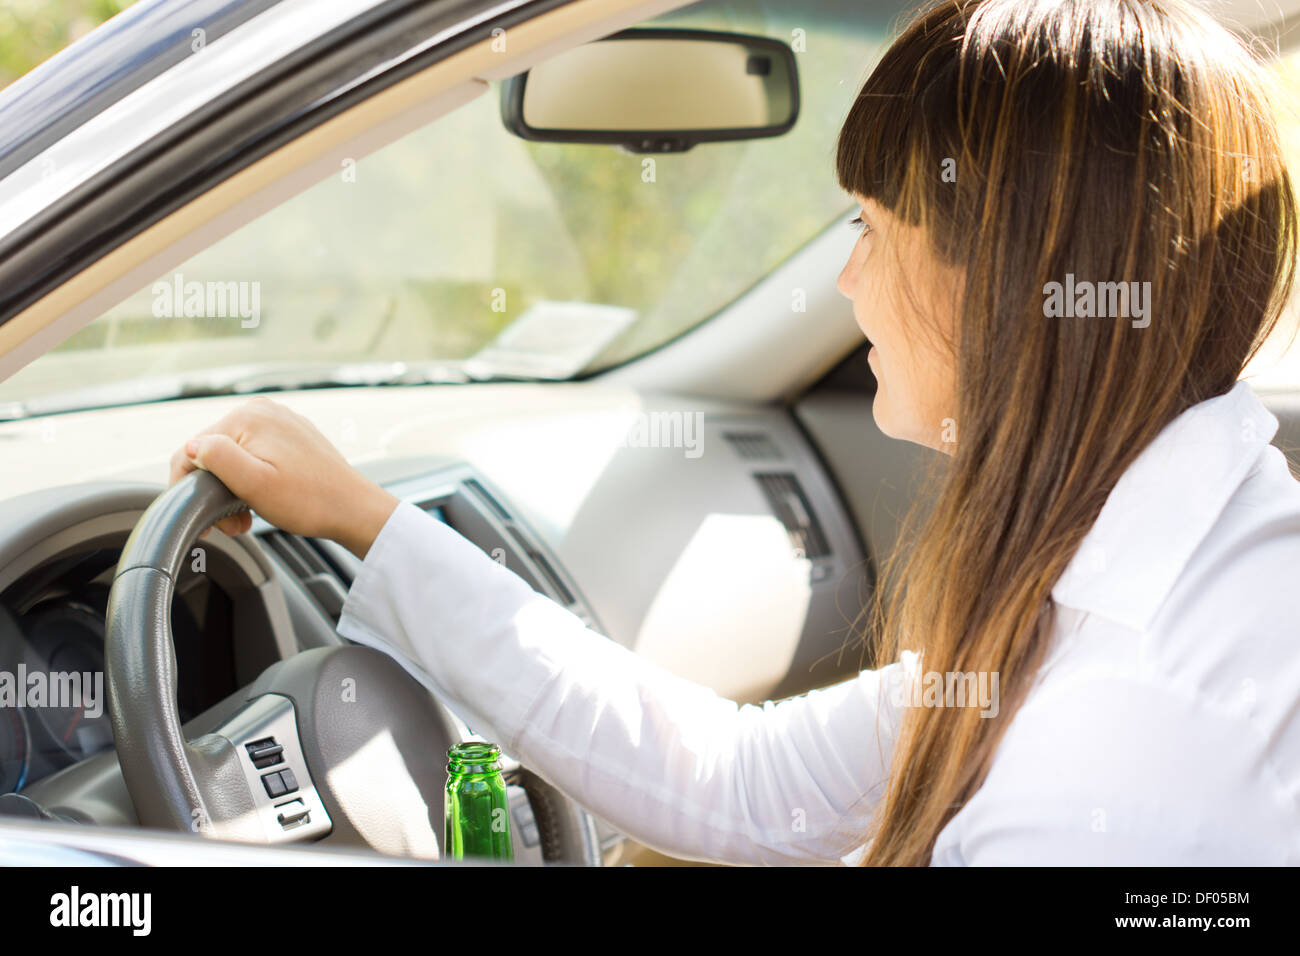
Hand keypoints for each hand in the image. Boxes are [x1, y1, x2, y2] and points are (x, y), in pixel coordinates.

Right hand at [168, 397, 399, 558]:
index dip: (189, 487)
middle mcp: (262, 410)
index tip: (207, 519)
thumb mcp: (253, 484)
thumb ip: (215, 458)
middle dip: (214, 491)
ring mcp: (279, 422)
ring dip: (232, 489)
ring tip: (247, 516)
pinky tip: (263, 502)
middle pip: (213, 453)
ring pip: (233, 456)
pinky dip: (252, 480)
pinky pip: (256, 456)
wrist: (353, 509)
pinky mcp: (291, 436)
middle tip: (233, 523)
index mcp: (248, 416)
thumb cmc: (309, 501)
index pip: (191, 449)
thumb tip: (190, 446)